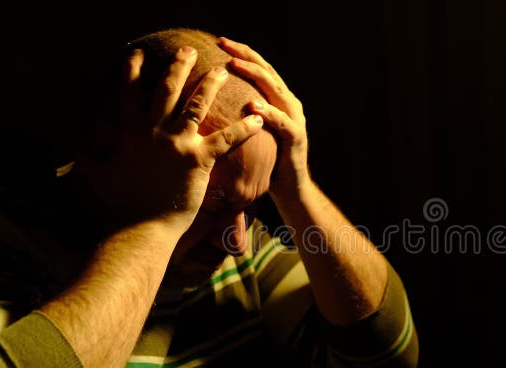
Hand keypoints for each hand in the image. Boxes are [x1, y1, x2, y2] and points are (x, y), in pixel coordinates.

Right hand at [78, 46, 263, 232]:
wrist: (143, 227)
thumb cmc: (121, 205)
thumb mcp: (97, 175)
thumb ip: (90, 155)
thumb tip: (82, 143)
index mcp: (130, 133)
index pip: (129, 94)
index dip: (132, 72)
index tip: (137, 54)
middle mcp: (154, 132)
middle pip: (167, 90)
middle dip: (178, 66)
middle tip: (189, 51)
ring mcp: (177, 144)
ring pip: (196, 105)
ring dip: (210, 84)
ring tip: (222, 71)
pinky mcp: (199, 159)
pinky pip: (226, 138)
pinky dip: (244, 128)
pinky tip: (257, 118)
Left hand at [218, 37, 309, 199]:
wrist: (290, 188)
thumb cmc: (266, 159)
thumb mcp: (250, 131)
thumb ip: (240, 114)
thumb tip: (209, 101)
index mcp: (276, 99)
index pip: (258, 68)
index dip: (240, 52)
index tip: (218, 41)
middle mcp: (288, 103)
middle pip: (266, 71)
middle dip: (245, 56)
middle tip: (223, 45)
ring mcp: (294, 119)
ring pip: (275, 90)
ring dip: (254, 75)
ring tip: (235, 65)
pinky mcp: (296, 138)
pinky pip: (282, 122)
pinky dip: (268, 112)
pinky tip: (254, 105)